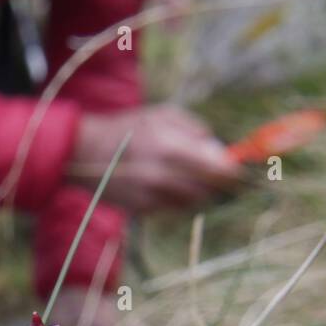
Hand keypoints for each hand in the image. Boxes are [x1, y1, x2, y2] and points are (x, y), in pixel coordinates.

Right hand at [67, 106, 240, 212]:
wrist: (85, 153)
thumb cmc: (129, 128)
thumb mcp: (163, 115)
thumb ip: (196, 130)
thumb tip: (221, 151)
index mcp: (172, 149)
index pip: (218, 170)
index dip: (235, 173)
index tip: (241, 172)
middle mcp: (164, 177)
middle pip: (209, 190)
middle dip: (218, 183)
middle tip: (222, 177)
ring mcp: (152, 197)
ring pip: (193, 202)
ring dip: (199, 192)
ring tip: (189, 176)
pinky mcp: (143, 210)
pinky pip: (174, 208)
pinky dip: (178, 199)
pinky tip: (168, 185)